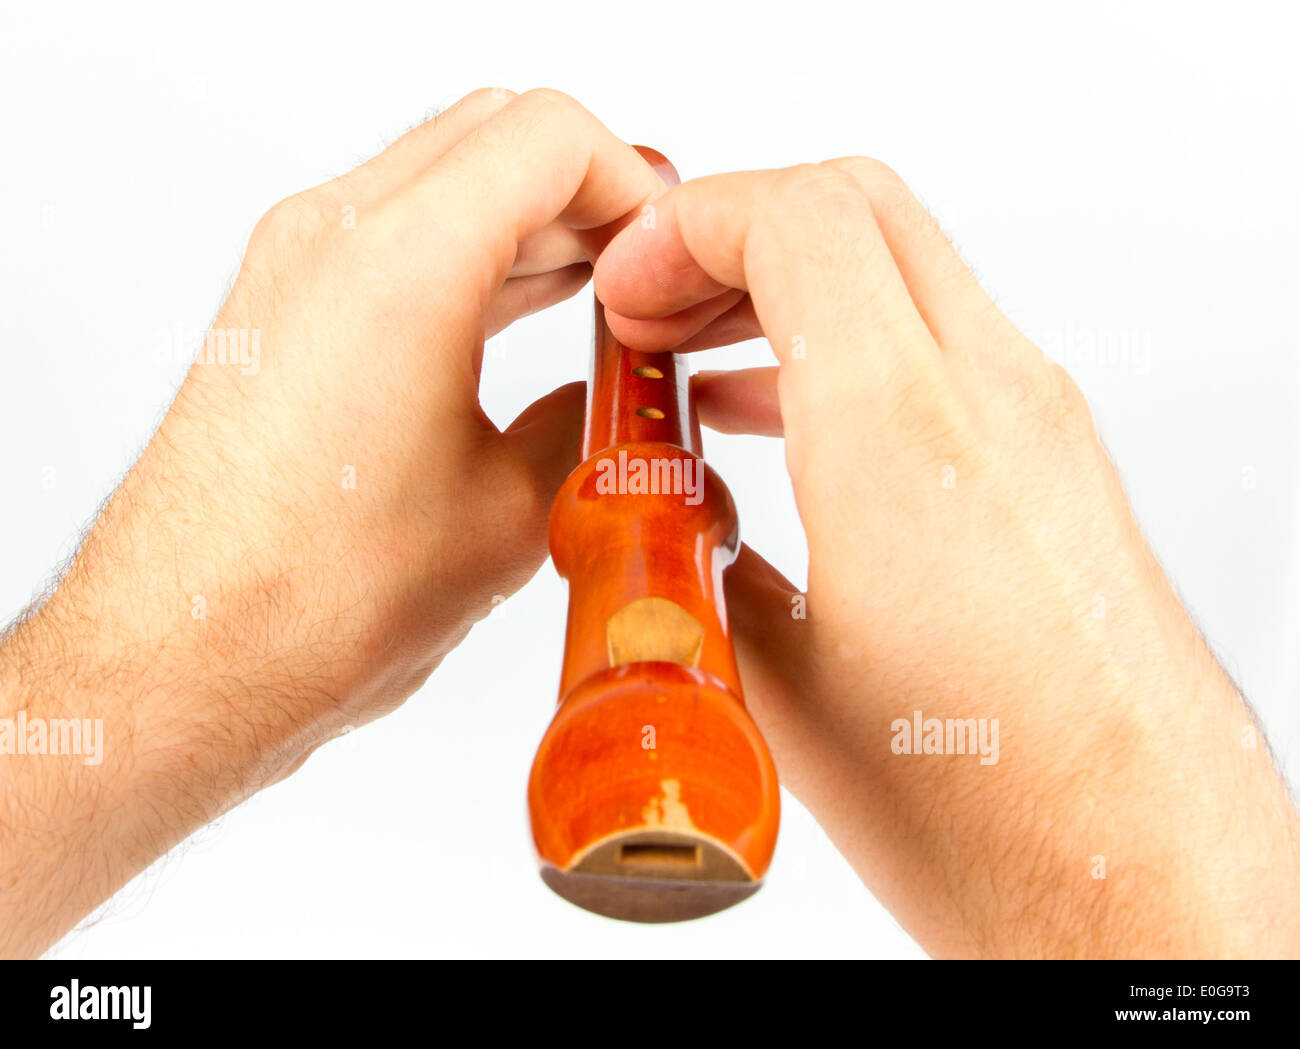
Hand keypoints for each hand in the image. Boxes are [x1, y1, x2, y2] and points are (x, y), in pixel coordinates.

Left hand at [0, 89, 663, 955]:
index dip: (634, 185)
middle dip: (585, 194)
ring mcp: (293, 266)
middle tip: (640, 276)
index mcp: (402, 263)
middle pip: (494, 137)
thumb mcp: (509, 516)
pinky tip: (514, 323)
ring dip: (523, 222)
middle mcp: (333, 237)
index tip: (665, 255)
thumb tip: (616, 410)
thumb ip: (586, 428)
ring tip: (595, 301)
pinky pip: (391, 233)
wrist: (185, 655)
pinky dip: (464, 254)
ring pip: (441, 178)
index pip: (550, 138)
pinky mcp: (277, 309)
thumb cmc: (313, 599)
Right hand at [594, 160, 1299, 956]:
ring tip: (701, 361)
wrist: (1136, 876)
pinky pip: (942, 345)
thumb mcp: (783, 688)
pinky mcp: (1056, 464)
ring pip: (903, 269)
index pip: (798, 221)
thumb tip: (666, 535)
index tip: (629, 291)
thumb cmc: (995, 813)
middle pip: (857, 209)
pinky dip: (848, 346)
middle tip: (656, 309)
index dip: (686, 229)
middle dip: (733, 234)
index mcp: (904, 438)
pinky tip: (785, 419)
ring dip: (790, 286)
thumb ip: (705, 575)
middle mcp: (993, 400)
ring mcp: (1040, 424)